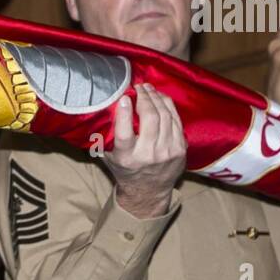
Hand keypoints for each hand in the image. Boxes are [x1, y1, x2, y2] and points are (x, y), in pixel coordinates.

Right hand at [104, 83, 186, 218]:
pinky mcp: (180, 149)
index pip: (125, 133)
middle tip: (139, 87)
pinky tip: (161, 98)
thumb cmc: (125, 170)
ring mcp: (167, 152)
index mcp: (127, 158)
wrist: (149, 192)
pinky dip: (168, 106)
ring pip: (165, 116)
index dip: (124, 113)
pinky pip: (176, 121)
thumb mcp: (109, 157)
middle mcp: (149, 155)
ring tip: (149, 89)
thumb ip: (104, 138)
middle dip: (145, 97)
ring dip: (157, 98)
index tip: (123, 97)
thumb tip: (99, 111)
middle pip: (150, 119)